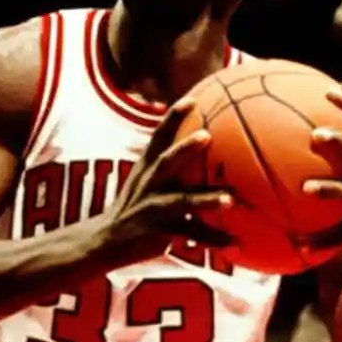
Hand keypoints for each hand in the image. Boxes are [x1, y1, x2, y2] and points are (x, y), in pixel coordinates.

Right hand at [105, 98, 233, 261]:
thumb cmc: (137, 206)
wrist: (106, 241)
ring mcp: (152, 208)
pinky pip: (190, 235)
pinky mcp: (157, 232)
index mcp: (146, 168)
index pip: (158, 137)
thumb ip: (170, 166)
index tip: (192, 100)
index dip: (173, 117)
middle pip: (166, 162)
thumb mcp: (146, 181)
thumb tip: (203, 146)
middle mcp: (148, 185)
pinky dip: (213, 238)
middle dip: (185, 148)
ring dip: (205, 199)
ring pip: (180, 202)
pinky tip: (236, 241)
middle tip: (207, 136)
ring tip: (230, 198)